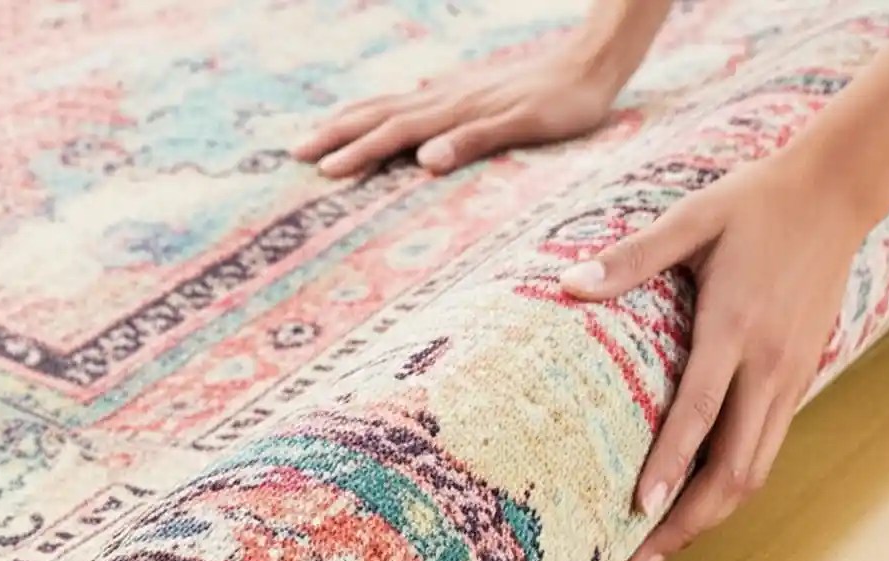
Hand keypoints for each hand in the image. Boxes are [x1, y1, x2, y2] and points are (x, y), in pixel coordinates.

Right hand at [290, 49, 622, 177]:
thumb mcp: (527, 127)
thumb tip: (425, 161)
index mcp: (452, 111)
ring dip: (353, 119)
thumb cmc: (565, 104)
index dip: (357, 152)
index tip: (322, 172)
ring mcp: (453, 90)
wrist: (592, 60)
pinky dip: (389, 107)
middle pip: (378, 114)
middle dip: (336, 134)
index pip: (392, 133)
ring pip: (390, 104)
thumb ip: (475, 141)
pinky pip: (413, 99)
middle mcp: (445, 97)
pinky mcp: (467, 88)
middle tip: (296, 152)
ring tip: (322, 132)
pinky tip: (392, 107)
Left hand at [559, 153, 874, 560]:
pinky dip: (733, 483)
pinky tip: (699, 499)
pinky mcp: (801, 375)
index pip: (700, 413)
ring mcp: (791, 374)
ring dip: (712, 513)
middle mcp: (770, 364)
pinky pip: (767, 446)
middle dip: (688, 521)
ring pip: (756, 467)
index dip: (670, 466)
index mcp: (735, 327)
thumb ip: (630, 257)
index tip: (637, 513)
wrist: (834, 192)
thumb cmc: (752, 204)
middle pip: (736, 466)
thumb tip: (567, 283)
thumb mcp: (690, 219)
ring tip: (662, 547)